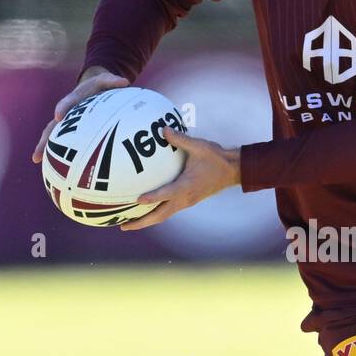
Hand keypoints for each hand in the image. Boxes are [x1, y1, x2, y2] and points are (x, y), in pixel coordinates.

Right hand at [31, 67, 128, 162]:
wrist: (90, 87)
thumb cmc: (98, 86)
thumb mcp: (105, 80)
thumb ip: (112, 80)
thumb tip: (124, 82)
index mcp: (74, 98)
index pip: (67, 102)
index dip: (62, 108)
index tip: (58, 116)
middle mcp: (66, 112)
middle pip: (52, 125)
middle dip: (45, 138)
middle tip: (39, 150)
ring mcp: (65, 122)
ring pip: (52, 135)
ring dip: (44, 147)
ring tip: (36, 159)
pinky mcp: (68, 130)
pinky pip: (61, 141)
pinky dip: (55, 152)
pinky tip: (52, 165)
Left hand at [119, 130, 240, 229]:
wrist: (232, 171)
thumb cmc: (216, 158)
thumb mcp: (199, 146)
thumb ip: (180, 139)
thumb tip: (163, 130)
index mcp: (187, 186)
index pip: (167, 194)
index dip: (153, 197)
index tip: (138, 200)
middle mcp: (185, 198)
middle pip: (160, 215)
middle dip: (141, 222)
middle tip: (123, 225)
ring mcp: (186, 202)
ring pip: (163, 216)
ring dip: (146, 221)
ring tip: (128, 223)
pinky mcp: (187, 202)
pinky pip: (168, 211)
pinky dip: (155, 214)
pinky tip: (145, 211)